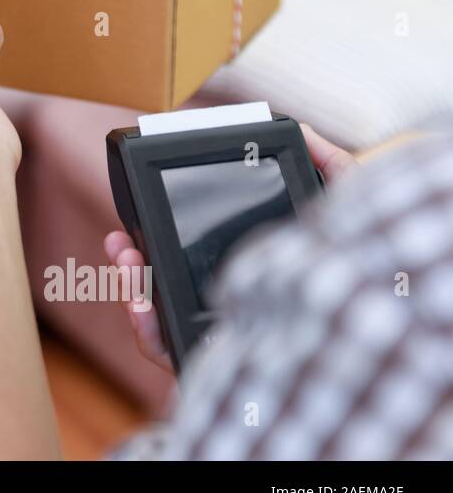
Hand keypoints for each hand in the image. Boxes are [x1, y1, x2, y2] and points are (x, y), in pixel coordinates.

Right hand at [103, 123, 355, 371]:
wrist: (371, 325)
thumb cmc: (363, 272)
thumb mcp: (350, 212)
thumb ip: (329, 165)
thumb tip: (298, 128)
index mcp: (250, 273)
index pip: (190, 257)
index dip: (156, 238)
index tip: (133, 218)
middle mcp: (229, 306)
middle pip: (163, 285)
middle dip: (130, 260)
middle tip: (120, 240)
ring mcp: (218, 336)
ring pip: (155, 316)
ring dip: (129, 287)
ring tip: (125, 260)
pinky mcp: (215, 364)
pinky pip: (166, 351)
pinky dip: (144, 328)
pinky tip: (141, 303)